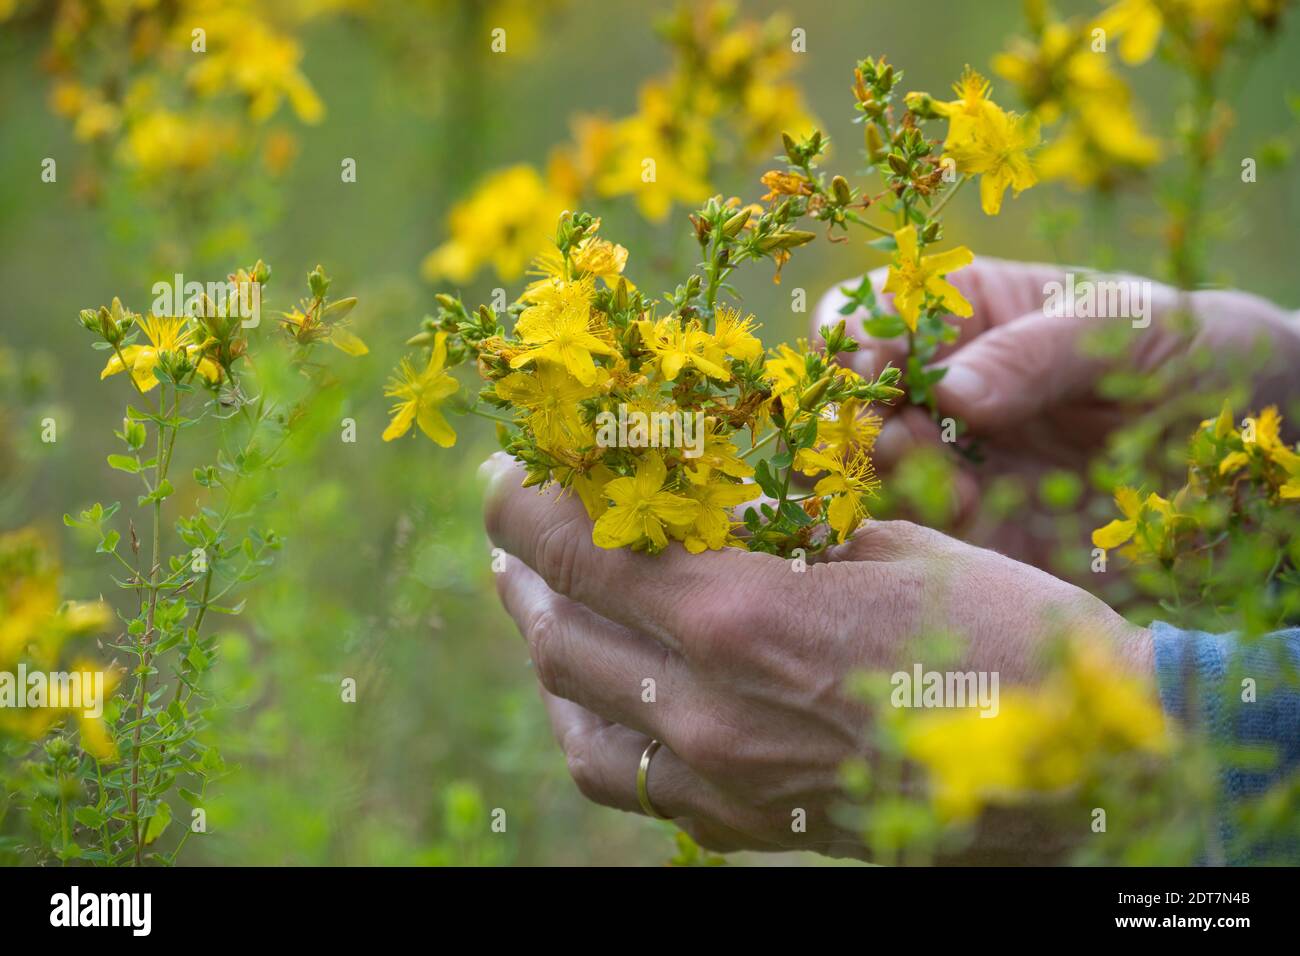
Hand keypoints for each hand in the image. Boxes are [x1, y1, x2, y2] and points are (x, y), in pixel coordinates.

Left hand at [482, 453, 1151, 859]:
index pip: (579, 545)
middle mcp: (706, 705)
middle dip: (522, 561)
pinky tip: (595, 688)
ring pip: (573, 707)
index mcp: (739, 613)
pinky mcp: (741, 823)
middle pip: (556, 626)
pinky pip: (622, 775)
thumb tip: (709, 492)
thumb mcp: (891, 545)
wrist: (1084, 778)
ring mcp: (718, 778)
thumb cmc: (1006, 636)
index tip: (510, 468)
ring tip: (534, 593)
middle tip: (517, 521)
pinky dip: (587, 718)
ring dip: (543, 637)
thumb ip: (780, 525)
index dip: (525, 500)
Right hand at [815, 258, 1299, 567]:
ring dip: (887, 475)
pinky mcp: (980, 522)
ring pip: (874, 467)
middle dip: (861, 417)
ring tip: (946, 482)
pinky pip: (923, 525)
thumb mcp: (1125, 327)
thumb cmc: (1187, 347)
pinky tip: (970, 513)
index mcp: (965, 311)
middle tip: (900, 439)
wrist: (1248, 435)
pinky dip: (927, 522)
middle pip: (857, 397)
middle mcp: (942, 383)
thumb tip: (949, 390)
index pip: (875, 314)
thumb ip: (1036, 353)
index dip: (855, 339)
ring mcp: (955, 454)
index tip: (871, 370)